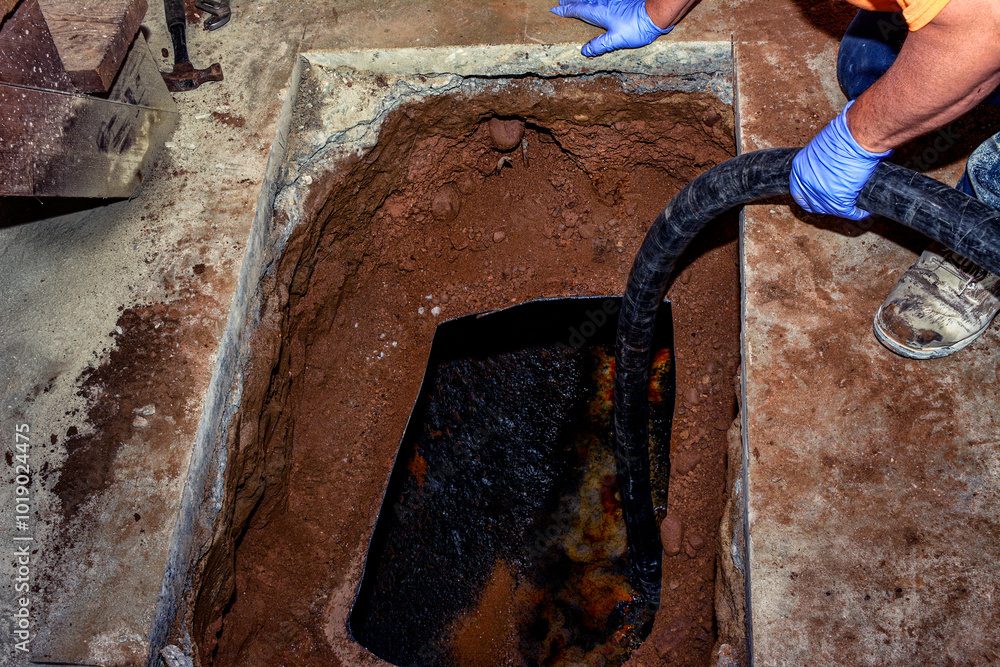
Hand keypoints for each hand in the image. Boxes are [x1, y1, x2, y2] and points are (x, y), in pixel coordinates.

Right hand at [550, 0, 672, 56]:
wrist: (656, 14)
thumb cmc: (637, 27)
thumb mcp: (616, 40)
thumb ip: (600, 45)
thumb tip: (585, 51)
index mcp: (599, 13)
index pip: (578, 10)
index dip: (566, 10)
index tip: (555, 10)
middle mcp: (604, 4)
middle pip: (583, 0)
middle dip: (571, 1)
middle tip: (562, 2)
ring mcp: (613, 1)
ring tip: (575, 1)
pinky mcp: (622, 1)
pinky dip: (595, 0)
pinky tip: (598, 2)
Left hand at [790, 100, 892, 219]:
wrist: (856, 137)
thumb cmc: (843, 135)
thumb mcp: (821, 146)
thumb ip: (820, 160)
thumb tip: (829, 167)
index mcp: (799, 169)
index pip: (799, 192)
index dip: (809, 197)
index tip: (818, 197)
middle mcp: (807, 183)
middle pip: (813, 204)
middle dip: (825, 206)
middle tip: (838, 202)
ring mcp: (821, 194)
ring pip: (830, 210)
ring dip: (842, 210)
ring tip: (853, 207)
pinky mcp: (838, 200)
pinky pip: (849, 212)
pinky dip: (858, 213)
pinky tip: (864, 212)